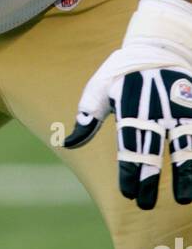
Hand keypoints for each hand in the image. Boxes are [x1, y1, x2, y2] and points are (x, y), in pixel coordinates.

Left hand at [64, 0, 191, 208]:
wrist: (157, 43)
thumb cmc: (124, 71)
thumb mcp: (100, 87)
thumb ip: (88, 116)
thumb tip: (68, 142)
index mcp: (130, 105)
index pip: (129, 144)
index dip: (129, 170)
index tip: (128, 193)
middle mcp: (155, 108)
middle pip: (153, 148)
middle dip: (149, 178)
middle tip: (146, 205)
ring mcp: (179, 106)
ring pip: (185, 143)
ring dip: (185, 172)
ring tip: (185, 198)